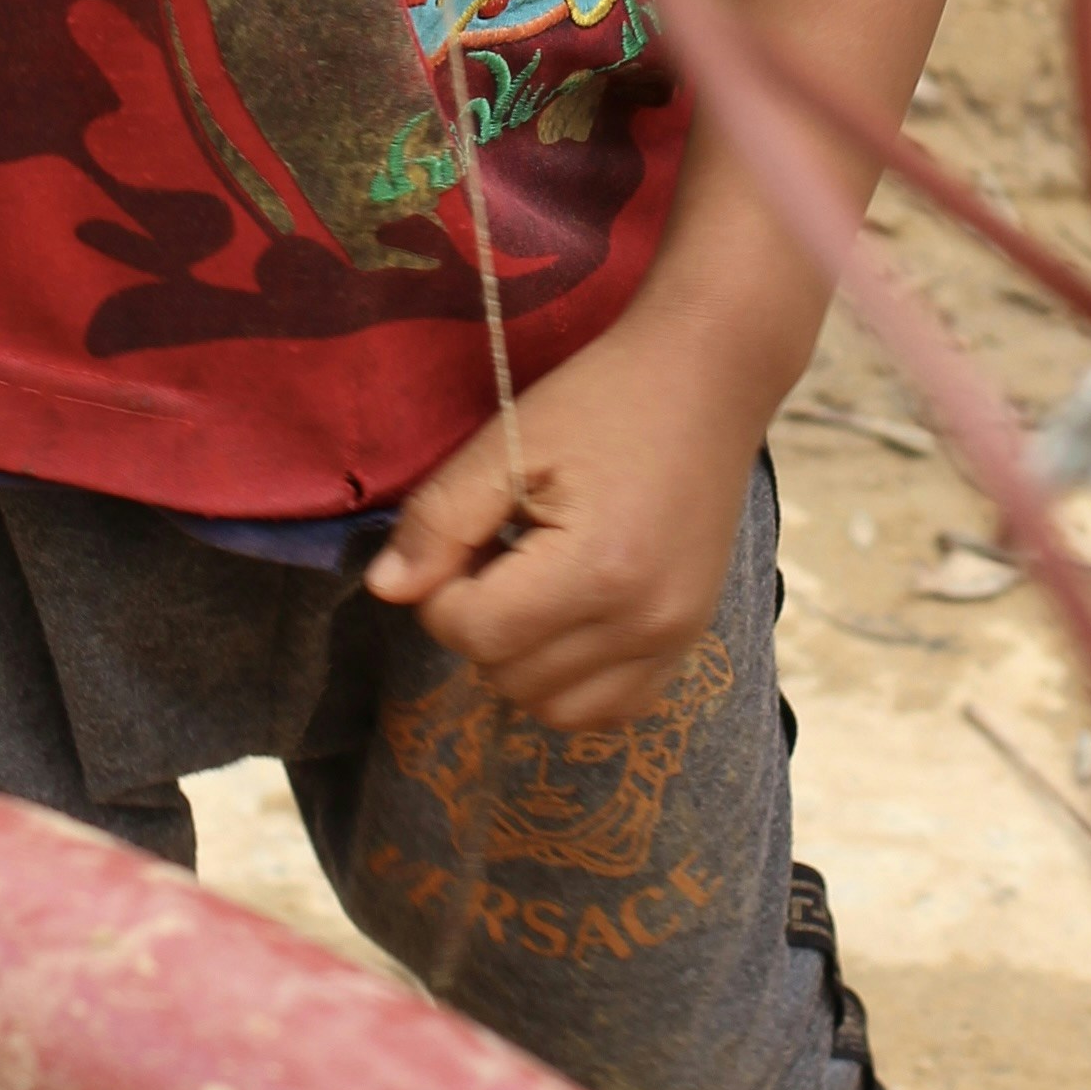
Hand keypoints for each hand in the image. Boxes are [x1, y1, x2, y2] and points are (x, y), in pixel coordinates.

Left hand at [369, 305, 769, 729]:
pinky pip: (610, 709)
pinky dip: (571, 681)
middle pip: (508, 676)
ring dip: (521, 659)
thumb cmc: (602, 399)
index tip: (461, 540)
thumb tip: (384, 590)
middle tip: (499, 551)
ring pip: (553, 709)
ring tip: (533, 585)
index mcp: (597, 569)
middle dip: (481, 622)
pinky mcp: (690, 641)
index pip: (473, 633)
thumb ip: (439, 520)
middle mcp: (643, 621)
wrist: (706, 380)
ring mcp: (674, 639)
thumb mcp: (507, 442)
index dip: (441, 592)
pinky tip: (567, 618)